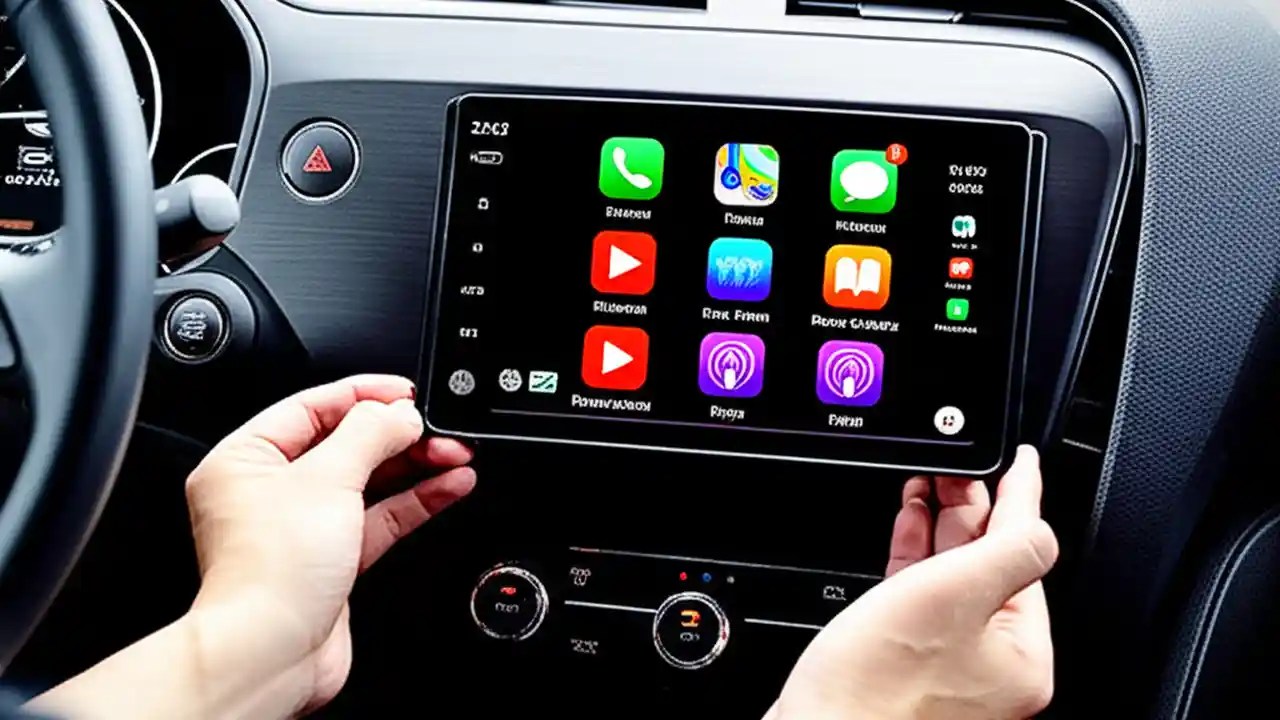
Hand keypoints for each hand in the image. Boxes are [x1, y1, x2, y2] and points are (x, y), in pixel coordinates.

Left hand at [185, 375, 475, 713]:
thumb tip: (401, 412)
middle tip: (439, 428)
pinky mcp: (333, 560)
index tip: (407, 393)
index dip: (364, 395)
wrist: (271, 654)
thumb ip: (370, 433)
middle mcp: (269, 491)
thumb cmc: (269, 574)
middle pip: (346, 443)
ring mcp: (302, 528)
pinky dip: (416, 500)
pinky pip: (380, 518)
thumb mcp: (326, 479)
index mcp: (245, 458)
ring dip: (416, 466)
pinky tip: (448, 486)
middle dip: (399, 435)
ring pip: (369, 481)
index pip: (312, 406)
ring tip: (456, 452)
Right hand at [768, 446, 1057, 719]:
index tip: (1020, 459)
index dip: (1022, 497)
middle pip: (992, 564)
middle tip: (955, 464)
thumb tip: (1036, 516)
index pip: (1027, 555)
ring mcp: (950, 669)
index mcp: (1024, 657)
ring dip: (940, 527)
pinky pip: (922, 597)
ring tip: (926, 483)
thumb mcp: (953, 595)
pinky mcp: (908, 664)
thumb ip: (1009, 548)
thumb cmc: (875, 687)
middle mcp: (994, 668)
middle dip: (972, 509)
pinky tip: (906, 530)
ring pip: (954, 578)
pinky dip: (916, 558)